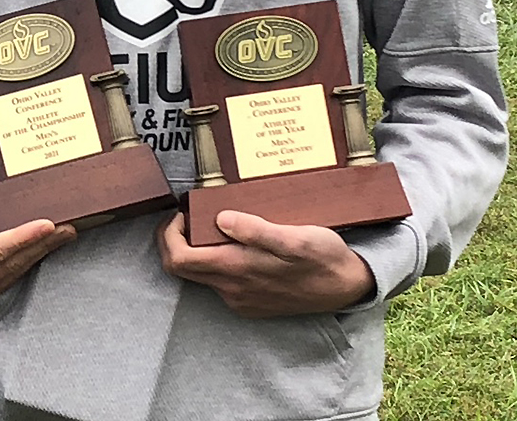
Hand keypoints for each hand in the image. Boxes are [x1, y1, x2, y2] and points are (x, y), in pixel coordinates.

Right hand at [0, 187, 73, 312]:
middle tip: (66, 226)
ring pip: (15, 272)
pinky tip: (48, 244)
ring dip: (42, 252)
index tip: (46, 224)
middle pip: (9, 264)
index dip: (21, 238)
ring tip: (65, 232)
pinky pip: (14, 276)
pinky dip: (32, 258)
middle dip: (39, 244)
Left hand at [158, 211, 373, 317]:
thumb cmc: (322, 258)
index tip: (181, 213)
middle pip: (182, 269)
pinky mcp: (250, 303)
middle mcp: (232, 290)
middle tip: (188, 216)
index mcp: (237, 270)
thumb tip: (221, 219)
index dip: (169, 235)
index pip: (178, 259)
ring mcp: (240, 299)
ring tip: (212, 223)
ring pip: (200, 275)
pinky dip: (214, 261)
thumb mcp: (295, 237)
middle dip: (175, 241)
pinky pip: (219, 282)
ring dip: (196, 250)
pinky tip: (232, 243)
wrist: (347, 288)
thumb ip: (256, 231)